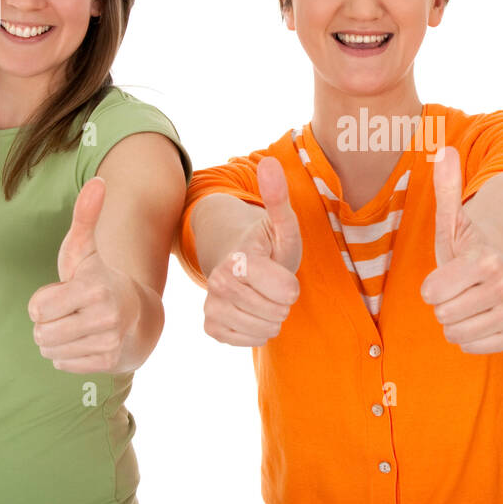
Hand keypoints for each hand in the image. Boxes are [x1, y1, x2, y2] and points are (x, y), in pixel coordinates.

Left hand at [28, 177, 139, 372]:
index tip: (62, 293)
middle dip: (46, 323)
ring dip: (55, 340)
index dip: (42, 301)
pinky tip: (85, 342)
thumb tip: (98, 180)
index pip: (36, 309)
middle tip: (67, 312)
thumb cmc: (99, 279)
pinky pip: (62, 364)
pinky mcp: (109, 363)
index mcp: (94, 288)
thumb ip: (85, 216)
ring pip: (50, 350)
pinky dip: (67, 356)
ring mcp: (109, 342)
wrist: (139, 316)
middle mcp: (105, 317)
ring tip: (75, 326)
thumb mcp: (86, 250)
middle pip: (41, 333)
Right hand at [202, 156, 301, 346]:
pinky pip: (249, 341)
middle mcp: (219, 282)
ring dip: (273, 316)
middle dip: (282, 300)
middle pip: (277, 311)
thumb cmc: (268, 244)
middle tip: (272, 283)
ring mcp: (212, 306)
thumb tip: (271, 162)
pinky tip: (252, 311)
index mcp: (239, 258)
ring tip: (264, 296)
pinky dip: (258, 331)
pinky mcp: (210, 326)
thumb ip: (278, 198)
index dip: (292, 285)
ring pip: (265, 329)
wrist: (239, 262)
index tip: (281, 269)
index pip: (285, 291)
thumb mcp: (282, 224)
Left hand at [420, 145, 502, 353]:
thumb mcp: (453, 217)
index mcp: (485, 260)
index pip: (432, 294)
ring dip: (455, 319)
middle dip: (443, 302)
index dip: (431, 284)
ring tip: (468, 298)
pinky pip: (475, 349)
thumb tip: (443, 150)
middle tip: (459, 284)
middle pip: (443, 315)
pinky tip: (479, 315)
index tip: (446, 271)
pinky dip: (470, 337)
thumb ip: (447, 188)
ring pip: (456, 335)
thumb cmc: (470, 241)